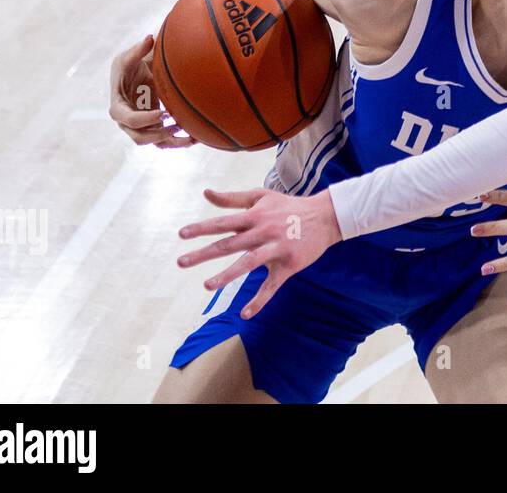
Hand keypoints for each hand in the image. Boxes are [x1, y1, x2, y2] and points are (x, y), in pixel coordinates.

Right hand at [108, 34, 195, 148]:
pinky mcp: (154, 128)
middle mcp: (127, 122)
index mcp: (118, 107)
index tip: (162, 114)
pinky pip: (165, 141)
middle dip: (158, 135)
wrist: (136, 75)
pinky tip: (195, 138)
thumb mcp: (129, 56)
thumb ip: (138, 49)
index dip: (144, 119)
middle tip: (176, 125)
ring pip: (154, 143)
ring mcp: (141, 128)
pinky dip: (179, 142)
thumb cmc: (129, 66)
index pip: (128, 119)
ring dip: (172, 142)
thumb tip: (149, 38)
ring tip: (191, 137)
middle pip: (139, 137)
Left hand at [176, 187, 343, 318]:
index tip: (181, 235)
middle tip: (181, 262)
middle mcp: (263, 232)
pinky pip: (272, 285)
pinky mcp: (288, 265)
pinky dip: (259, 300)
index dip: (202, 228)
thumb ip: (233, 198)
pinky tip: (245, 313)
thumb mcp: (261, 197)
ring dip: (227, 275)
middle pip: (230, 244)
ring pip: (248, 264)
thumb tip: (206, 193)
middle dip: (204, 253)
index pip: (224, 222)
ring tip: (207, 286)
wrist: (325, 217)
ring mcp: (276, 249)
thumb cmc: (288, 206)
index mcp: (255, 216)